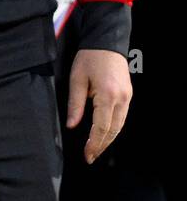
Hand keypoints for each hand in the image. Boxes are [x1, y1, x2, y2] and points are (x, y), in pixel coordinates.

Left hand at [66, 48, 132, 163]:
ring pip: (120, 125)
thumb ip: (75, 104)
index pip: (101, 127)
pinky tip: (104, 134)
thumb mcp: (76, 79)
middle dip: (102, 145)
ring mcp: (127, 97)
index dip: (94, 143)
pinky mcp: (128, 95)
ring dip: (109, 139)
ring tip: (96, 149)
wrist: (106, 42)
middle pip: (113, 130)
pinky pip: (122, 117)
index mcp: (107, 95)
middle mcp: (121, 99)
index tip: (87, 155)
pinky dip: (114, 128)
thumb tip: (71, 125)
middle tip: (90, 157)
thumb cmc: (88, 58)